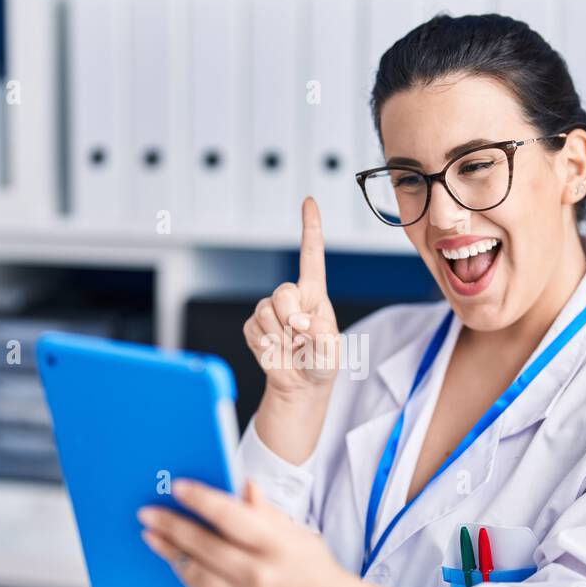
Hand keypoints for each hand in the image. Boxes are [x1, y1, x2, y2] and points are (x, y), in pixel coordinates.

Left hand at [137, 477, 357, 586]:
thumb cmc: (314, 571)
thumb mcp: (298, 534)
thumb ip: (266, 512)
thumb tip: (244, 487)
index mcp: (279, 546)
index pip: (230, 516)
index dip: (200, 500)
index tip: (178, 489)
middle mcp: (262, 576)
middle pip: (204, 546)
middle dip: (171, 526)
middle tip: (150, 514)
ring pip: (196, 574)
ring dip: (172, 553)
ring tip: (156, 538)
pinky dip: (189, 578)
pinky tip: (180, 564)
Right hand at [243, 197, 339, 400]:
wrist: (300, 385)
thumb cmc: (321, 363)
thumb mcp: (332, 351)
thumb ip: (321, 335)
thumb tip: (299, 321)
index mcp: (314, 293)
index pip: (311, 255)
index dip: (310, 227)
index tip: (309, 201)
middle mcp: (291, 297)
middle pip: (284, 292)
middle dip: (292, 319)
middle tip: (301, 338)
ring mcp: (269, 310)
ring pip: (267, 312)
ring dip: (281, 337)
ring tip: (291, 348)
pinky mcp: (253, 326)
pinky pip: (255, 329)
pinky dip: (267, 345)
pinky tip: (276, 352)